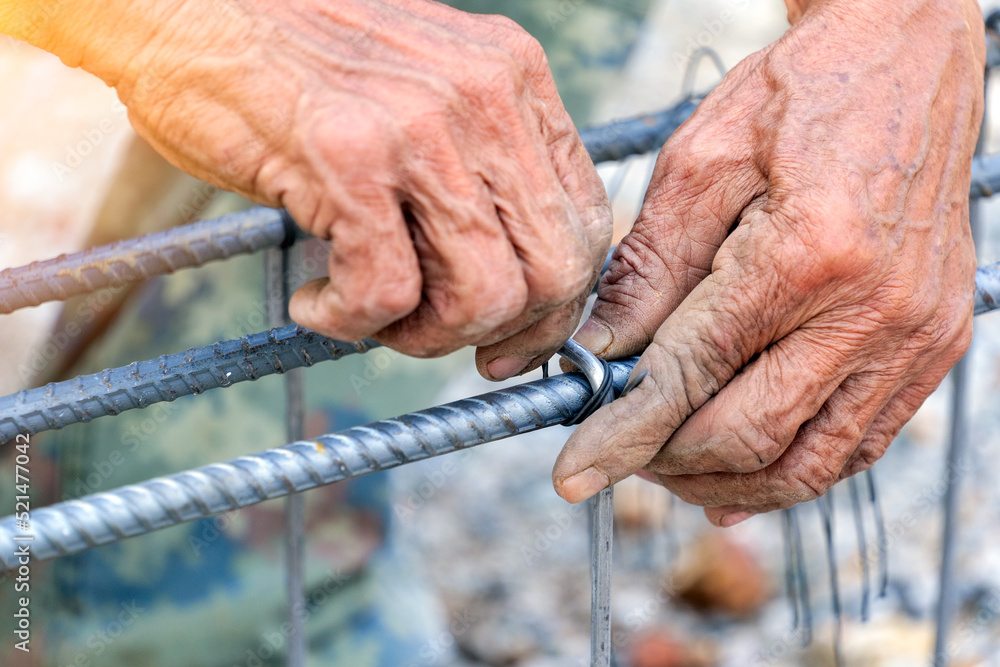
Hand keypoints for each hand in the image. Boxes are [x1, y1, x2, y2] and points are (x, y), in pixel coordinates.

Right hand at [25, 0, 610, 367]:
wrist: (187, 6)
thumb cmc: (300, 64)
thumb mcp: (426, 94)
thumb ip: (482, 169)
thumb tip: (520, 282)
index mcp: (515, 80)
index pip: (588, 224)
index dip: (559, 306)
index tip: (515, 339)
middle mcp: (483, 97)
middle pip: (554, 272)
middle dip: (505, 335)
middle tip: (440, 338)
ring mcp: (419, 126)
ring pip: (483, 296)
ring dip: (425, 336)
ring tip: (370, 313)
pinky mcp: (346, 158)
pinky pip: (384, 293)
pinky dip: (348, 320)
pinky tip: (315, 298)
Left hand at [552, 0, 983, 525]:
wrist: (905, 58)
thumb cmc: (798, 95)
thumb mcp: (699, 165)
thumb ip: (646, 272)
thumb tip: (597, 357)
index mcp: (805, 254)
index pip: (692, 375)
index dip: (624, 436)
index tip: (576, 471)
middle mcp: (873, 310)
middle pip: (748, 435)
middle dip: (664, 461)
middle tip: (615, 449)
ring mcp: (916, 336)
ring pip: (809, 465)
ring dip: (724, 483)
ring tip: (666, 464)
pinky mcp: (936, 346)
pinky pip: (860, 447)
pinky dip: (791, 472)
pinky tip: (738, 477)